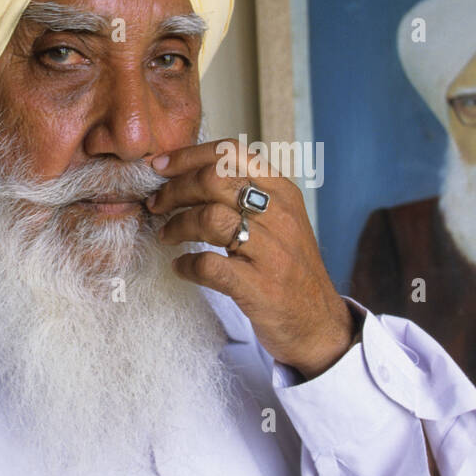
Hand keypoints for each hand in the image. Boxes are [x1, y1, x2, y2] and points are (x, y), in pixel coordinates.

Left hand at [146, 139, 354, 378]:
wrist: (318, 323)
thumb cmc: (290, 268)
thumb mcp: (280, 220)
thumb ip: (248, 194)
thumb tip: (190, 173)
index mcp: (283, 193)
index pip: (232, 153)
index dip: (189, 155)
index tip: (161, 167)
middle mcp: (280, 216)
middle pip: (215, 179)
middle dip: (175, 190)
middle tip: (157, 204)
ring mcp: (272, 252)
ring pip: (210, 218)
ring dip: (177, 225)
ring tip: (167, 235)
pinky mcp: (259, 287)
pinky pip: (209, 265)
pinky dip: (187, 265)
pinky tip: (181, 267)